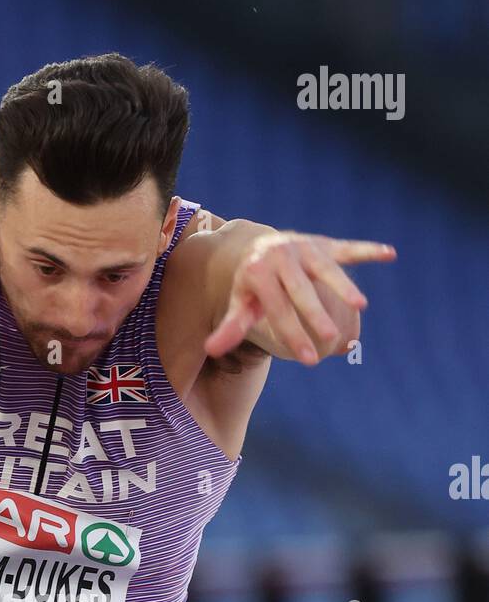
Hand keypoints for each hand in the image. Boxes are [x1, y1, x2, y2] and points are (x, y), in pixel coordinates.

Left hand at [205, 231, 396, 363]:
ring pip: (326, 267)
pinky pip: (346, 246)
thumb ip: (231, 326)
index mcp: (258, 274)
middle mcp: (281, 257)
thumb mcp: (238, 304)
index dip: (292, 335)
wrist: (254, 244)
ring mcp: (303, 247)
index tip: (310, 359)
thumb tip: (210, 351)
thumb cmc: (249, 287)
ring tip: (361, 305)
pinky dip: (367, 249)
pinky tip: (390, 253)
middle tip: (332, 338)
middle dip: (316, 314)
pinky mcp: (321, 242)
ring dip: (344, 284)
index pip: (277, 310)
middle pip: (301, 291)